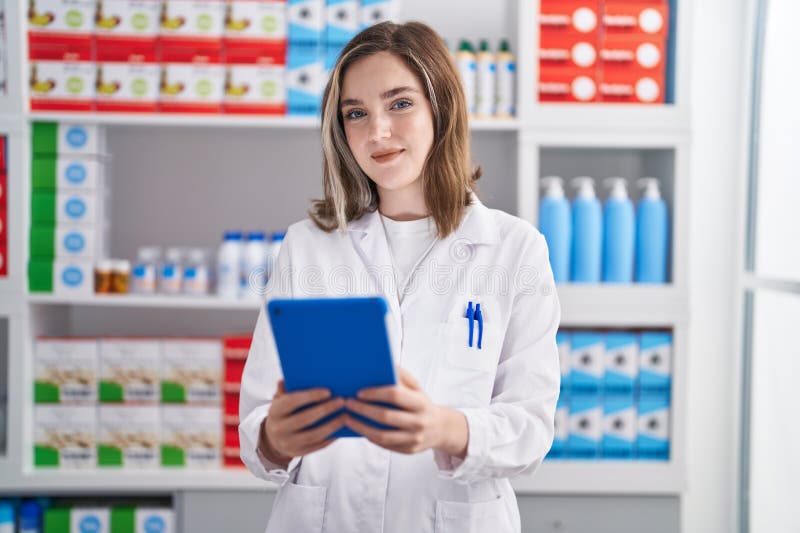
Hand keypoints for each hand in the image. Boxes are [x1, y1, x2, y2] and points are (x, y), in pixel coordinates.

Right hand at [260, 380, 345, 466]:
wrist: (273, 438)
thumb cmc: (283, 412)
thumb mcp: (280, 400)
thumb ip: (286, 389)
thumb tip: (289, 377)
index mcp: (275, 411)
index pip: (292, 402)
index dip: (310, 396)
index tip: (328, 391)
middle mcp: (279, 428)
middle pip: (304, 419)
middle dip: (325, 409)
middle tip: (342, 401)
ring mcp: (288, 443)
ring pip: (313, 435)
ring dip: (331, 425)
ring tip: (346, 416)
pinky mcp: (298, 453)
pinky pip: (317, 446)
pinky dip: (330, 438)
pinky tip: (341, 429)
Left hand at [343, 368, 467, 456]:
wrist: (442, 428)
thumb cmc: (422, 403)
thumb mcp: (417, 387)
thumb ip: (402, 375)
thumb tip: (384, 365)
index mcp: (421, 402)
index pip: (395, 395)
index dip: (375, 393)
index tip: (359, 392)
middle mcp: (419, 421)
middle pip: (386, 416)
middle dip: (363, 409)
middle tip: (347, 403)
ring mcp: (414, 438)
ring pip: (383, 435)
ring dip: (362, 427)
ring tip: (347, 419)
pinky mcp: (409, 450)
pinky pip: (386, 445)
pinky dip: (370, 437)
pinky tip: (359, 429)